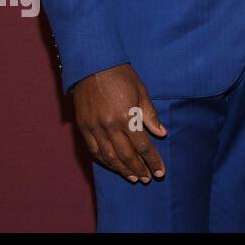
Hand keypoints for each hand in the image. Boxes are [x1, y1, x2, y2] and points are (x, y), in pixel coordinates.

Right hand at [72, 63, 166, 183]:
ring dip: (122, 169)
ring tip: (133, 177)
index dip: (152, 160)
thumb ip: (150, 115)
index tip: (159, 171)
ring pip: (109, 156)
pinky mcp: (83, 127)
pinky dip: (104, 161)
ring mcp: (94, 127)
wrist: (92, 65)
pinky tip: (113, 166)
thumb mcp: (141, 91)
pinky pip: (94, 150)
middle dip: (138, 168)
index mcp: (126, 116)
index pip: (142, 145)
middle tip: (147, 178)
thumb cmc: (121, 76)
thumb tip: (162, 133)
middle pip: (126, 155)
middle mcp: (109, 125)